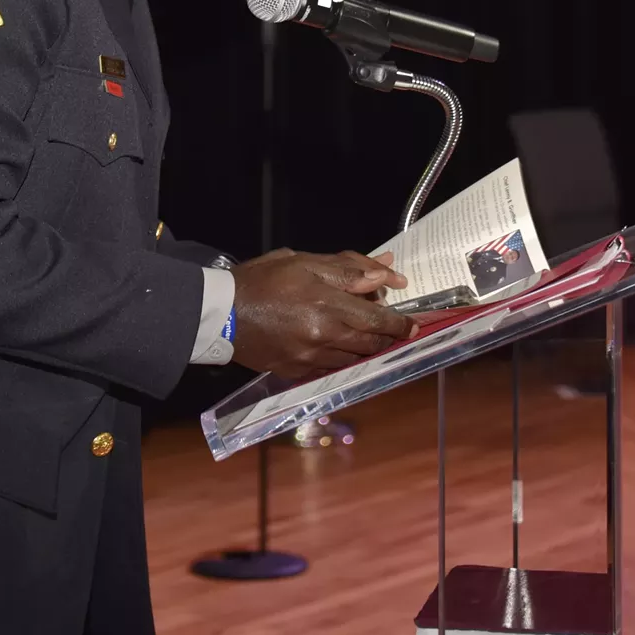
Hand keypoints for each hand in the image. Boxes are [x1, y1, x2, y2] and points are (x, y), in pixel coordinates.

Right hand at [228, 248, 416, 379]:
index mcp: (327, 305)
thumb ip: (346, 269)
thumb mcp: (303, 262)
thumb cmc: (261, 279)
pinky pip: (333, 368)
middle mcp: (324, 336)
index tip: (414, 322)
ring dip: (368, 347)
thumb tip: (386, 272)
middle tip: (395, 327)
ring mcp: (311, 358)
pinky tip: (340, 346)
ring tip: (368, 335)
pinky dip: (344, 358)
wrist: (220, 312)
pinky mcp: (298, 372)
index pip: (379, 319)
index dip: (402, 322)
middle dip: (388, 335)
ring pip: (356, 358)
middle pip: (372, 342)